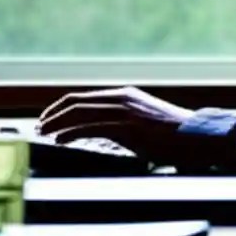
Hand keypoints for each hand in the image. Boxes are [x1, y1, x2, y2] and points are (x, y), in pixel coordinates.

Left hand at [37, 86, 196, 164]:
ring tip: (44, 133)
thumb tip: (106, 132)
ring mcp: (123, 111)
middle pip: (76, 102)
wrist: (195, 136)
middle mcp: (121, 98)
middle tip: (39, 125)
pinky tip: (60, 139)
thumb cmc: (174, 134)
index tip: (49, 118)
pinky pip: (90, 127)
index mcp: (124, 95)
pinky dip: (70, 133)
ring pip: (79, 113)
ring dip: (57, 123)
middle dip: (53, 113)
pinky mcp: (125, 126)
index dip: (62, 107)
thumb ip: (126, 121)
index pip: (84, 97)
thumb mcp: (146, 120)